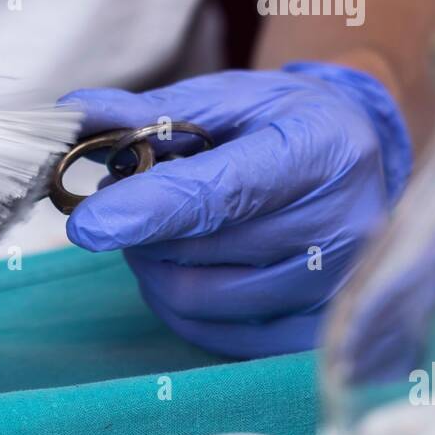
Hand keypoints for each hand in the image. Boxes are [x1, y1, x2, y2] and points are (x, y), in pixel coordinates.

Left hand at [60, 64, 411, 358]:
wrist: (357, 164)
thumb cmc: (286, 127)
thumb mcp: (232, 98)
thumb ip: (154, 111)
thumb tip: (76, 113)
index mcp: (323, 150)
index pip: (222, 194)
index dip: (148, 212)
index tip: (87, 225)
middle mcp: (340, 226)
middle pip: (200, 252)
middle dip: (142, 229)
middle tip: (128, 202)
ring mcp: (331, 289)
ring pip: (197, 299)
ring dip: (153, 268)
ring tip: (159, 232)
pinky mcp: (309, 334)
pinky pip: (211, 336)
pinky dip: (176, 305)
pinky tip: (182, 268)